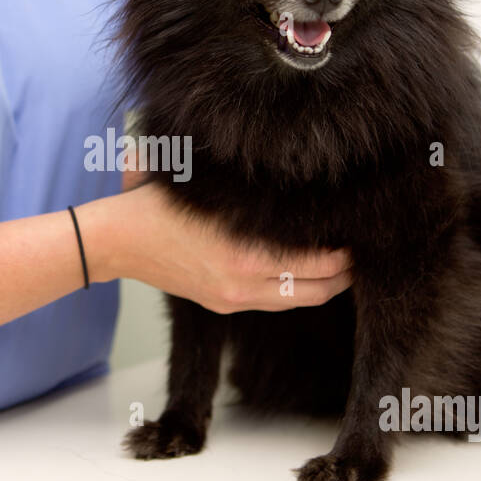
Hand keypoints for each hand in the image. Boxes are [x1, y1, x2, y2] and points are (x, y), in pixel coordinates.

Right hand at [82, 182, 352, 312]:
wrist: (119, 241)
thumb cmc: (161, 204)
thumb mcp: (210, 189)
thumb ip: (252, 189)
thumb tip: (296, 175)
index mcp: (245, 254)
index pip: (317, 262)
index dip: (344, 253)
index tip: (358, 234)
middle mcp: (244, 283)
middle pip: (317, 289)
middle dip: (344, 275)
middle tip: (361, 254)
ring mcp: (234, 298)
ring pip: (298, 300)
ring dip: (324, 286)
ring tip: (342, 267)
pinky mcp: (223, 305)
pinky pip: (273, 302)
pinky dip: (295, 290)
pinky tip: (305, 273)